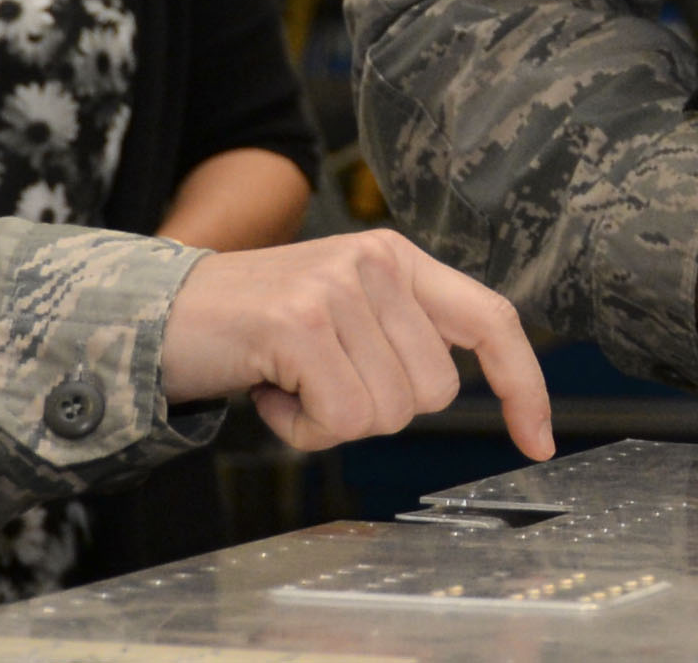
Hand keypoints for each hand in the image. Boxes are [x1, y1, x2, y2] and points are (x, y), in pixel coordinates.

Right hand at [160, 227, 555, 457]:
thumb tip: (447, 386)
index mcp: (398, 258)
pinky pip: (339, 419)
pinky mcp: (301, 323)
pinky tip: (270, 391)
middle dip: (375, 410)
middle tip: (317, 383)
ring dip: (331, 421)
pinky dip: (301, 430)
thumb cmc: (255, 330)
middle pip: (432, 392)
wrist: (161, 314)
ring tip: (290, 382)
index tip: (537, 439)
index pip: (490, 319)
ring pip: (386, 411)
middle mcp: (376, 261)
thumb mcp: (342, 313)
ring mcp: (338, 288)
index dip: (522, 383)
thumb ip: (398, 336)